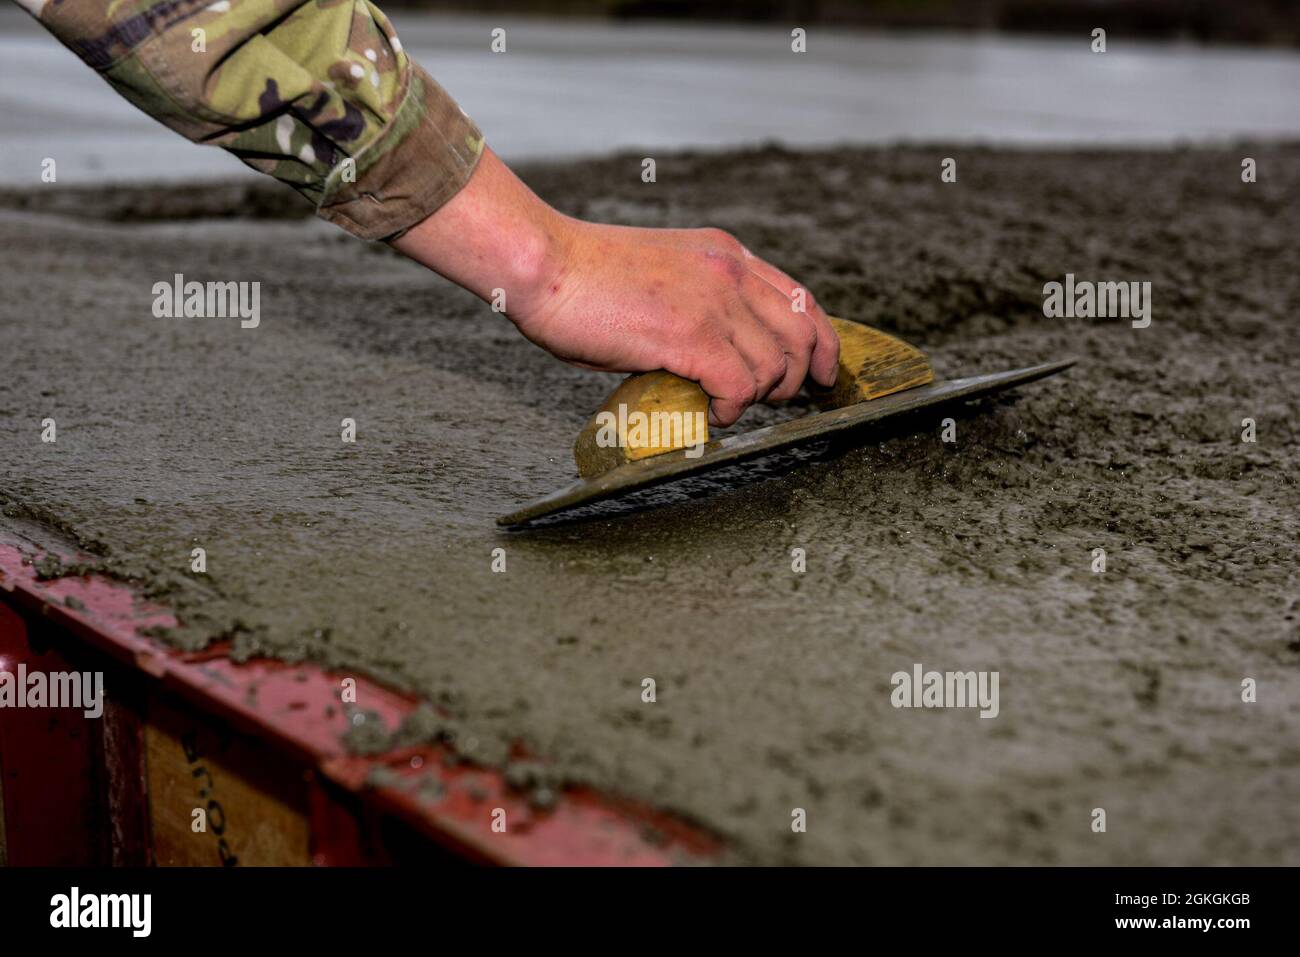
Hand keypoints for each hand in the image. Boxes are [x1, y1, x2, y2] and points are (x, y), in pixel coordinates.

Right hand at [392, 148, 837, 425]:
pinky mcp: (691, 336)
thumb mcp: (662, 274)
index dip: (823, 343)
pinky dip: (733, 409)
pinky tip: (713, 412)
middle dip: (796, 379)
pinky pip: (741, 386)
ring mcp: (714, 303)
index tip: (822, 373)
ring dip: (758, 397)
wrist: (544, 264)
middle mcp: (731, 273)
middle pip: (803, 335)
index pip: (802, 299)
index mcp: (726, 253)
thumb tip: (711, 356)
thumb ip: (698, 303)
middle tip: (771, 402)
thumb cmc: (584, 278)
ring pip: (776, 366)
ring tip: (727, 405)